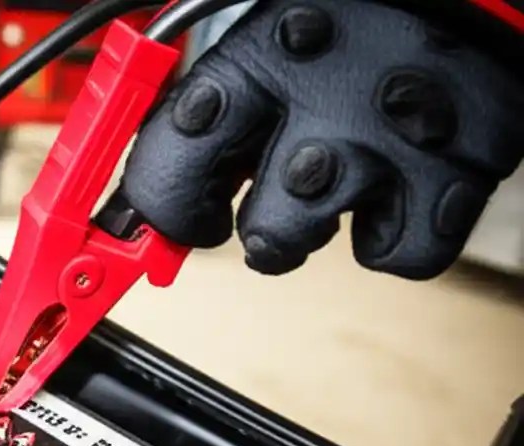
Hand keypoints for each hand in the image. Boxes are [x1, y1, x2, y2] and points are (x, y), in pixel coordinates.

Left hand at [118, 0, 523, 278]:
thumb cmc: (346, 29)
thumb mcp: (265, 48)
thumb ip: (212, 117)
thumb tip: (152, 204)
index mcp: (253, 60)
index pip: (167, 168)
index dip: (168, 213)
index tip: (179, 222)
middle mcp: (319, 100)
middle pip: (253, 230)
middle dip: (249, 236)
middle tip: (261, 216)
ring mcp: (388, 138)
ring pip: (306, 242)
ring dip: (310, 231)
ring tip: (331, 186)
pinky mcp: (456, 170)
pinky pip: (398, 254)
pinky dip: (393, 240)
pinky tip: (392, 194)